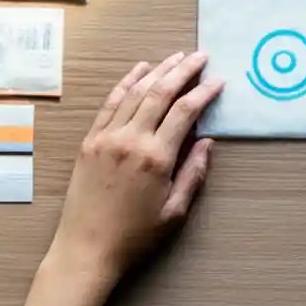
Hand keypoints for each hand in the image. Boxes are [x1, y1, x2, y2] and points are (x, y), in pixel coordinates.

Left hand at [46, 51, 223, 281]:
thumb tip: (206, 142)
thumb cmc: (135, 237)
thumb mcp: (174, 212)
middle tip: (201, 56)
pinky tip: (140, 71)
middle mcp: (131, 140)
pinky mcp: (90, 141)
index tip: (218, 81)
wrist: (86, 249)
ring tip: (176, 57)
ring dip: (158, 71)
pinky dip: (126, 82)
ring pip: (136, 92)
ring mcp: (107, 137)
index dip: (204, 92)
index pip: (185, 111)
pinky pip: (110, 103)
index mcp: (156, 158)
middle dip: (184, 70)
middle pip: (161, 92)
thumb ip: (193, 174)